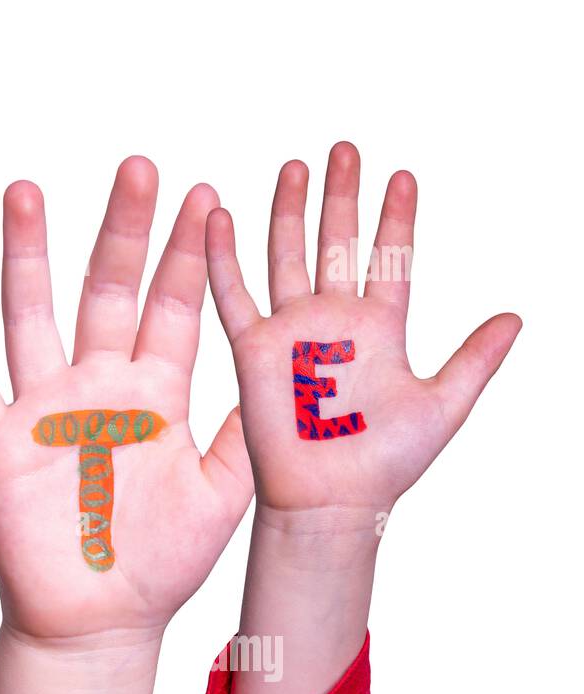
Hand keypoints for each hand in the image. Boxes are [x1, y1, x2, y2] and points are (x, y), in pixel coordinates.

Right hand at [0, 158, 252, 643]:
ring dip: (30, 256)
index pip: (174, 306)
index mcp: (156, 393)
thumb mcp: (225, 492)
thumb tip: (286, 370)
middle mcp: (99, 386)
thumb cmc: (162, 564)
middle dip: (124, 230)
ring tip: (27, 191)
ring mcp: (45, 409)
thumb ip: (246, 429)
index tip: (208, 194)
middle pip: (109, 292)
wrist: (101, 626)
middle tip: (138, 166)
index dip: (190, 253)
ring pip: (33, 316)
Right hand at [205, 142, 520, 519]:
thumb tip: (516, 317)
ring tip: (295, 167)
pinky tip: (219, 217)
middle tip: (345, 150)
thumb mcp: (446, 405)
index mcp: (381, 329)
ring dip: (289, 211)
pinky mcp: (254, 350)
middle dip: (341, 195)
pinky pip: (234, 295)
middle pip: (337, 242)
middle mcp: (334, 321)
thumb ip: (476, 358)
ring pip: (287, 255)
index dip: (397, 217)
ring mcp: (292, 331)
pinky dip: (223, 256)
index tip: (403, 176)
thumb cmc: (383, 464)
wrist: (331, 500)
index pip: (389, 257)